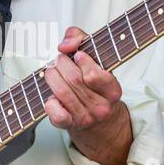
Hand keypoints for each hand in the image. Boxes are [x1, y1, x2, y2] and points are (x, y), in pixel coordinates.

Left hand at [43, 26, 133, 164]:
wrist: (100, 121)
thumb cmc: (96, 84)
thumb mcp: (97, 58)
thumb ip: (81, 39)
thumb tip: (65, 45)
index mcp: (113, 90)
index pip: (94, 75)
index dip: (82, 61)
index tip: (77, 56)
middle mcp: (101, 106)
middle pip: (74, 80)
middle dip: (61, 64)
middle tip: (59, 60)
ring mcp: (86, 117)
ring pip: (62, 93)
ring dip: (52, 77)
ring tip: (52, 71)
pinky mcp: (70, 125)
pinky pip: (57, 115)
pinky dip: (50, 103)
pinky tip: (52, 96)